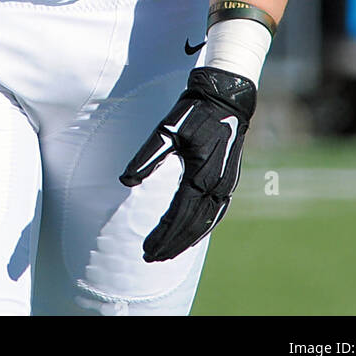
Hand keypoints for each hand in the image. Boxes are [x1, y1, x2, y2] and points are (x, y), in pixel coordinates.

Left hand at [119, 67, 255, 261]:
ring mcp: (226, 185)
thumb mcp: (166, 130)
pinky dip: (202, 228)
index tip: (145, 250)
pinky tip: (192, 234)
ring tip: (167, 253)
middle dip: (171, 245)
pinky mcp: (229, 181)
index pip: (178, 216)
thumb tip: (125, 182)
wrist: (225, 97)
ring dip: (186, 240)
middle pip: (192, 226)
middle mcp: (217, 185)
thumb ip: (147, 157)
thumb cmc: (192, 112)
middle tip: (150, 257)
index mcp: (200, 175)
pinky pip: (216, 213)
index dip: (162, 235)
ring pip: (206, 223)